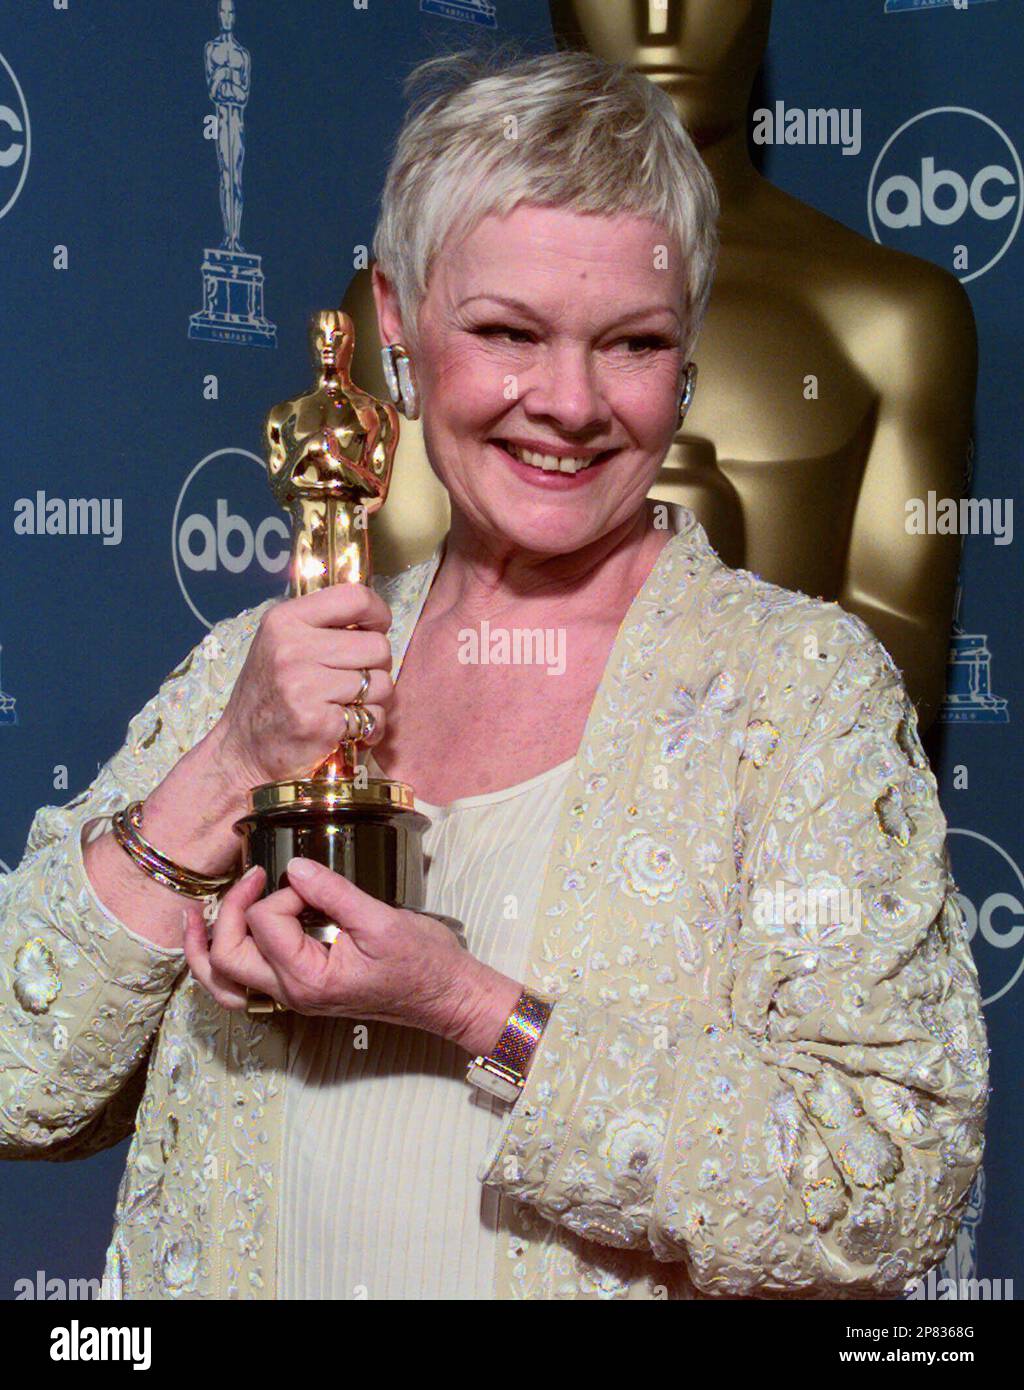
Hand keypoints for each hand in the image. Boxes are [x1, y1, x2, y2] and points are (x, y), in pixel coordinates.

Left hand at [183, 859, 522, 1053]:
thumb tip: (295, 868)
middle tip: (252, 877)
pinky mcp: (300, 991)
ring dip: (203, 950)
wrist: (445, 996)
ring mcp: (293, 997)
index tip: (313, 883)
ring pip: (224, 984)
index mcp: (308, 979)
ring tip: (193, 918)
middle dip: (229, 912)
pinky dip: (225, 963)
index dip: (283, 892)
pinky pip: (245, 986)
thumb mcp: (381, 921)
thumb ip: (333, 893)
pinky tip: (223, 938)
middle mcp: (291, 995)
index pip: (265, 924)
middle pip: (227, 958)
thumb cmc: (422, 962)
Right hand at [213, 584, 394, 789]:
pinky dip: (370, 727)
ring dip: (374, 700)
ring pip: (381, 682)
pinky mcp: (320, 721)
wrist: (242, 752)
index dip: (378, 614)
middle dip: (376, 667)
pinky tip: (347, 730)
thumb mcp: (280, 645)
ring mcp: (305, 686)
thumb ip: (320, 626)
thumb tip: (374, 615)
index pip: (355, 597)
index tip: (375, 630)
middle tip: (353, 682)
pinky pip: (374, 716)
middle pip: (378, 646)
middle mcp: (293, 648)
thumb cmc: (269, 697)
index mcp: (285, 621)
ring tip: (347, 706)